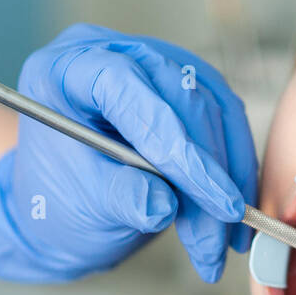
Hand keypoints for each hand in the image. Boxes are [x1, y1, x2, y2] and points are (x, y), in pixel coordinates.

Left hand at [0, 23, 257, 283]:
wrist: (68, 207)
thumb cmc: (59, 201)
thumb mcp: (80, 205)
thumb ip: (118, 199)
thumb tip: (162, 207)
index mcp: (66, 70)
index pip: (128, 89)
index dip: (176, 145)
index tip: (213, 200)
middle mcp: (114, 55)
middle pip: (181, 97)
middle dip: (208, 173)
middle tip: (218, 235)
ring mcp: (154, 67)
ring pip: (214, 110)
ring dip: (229, 178)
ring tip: (223, 240)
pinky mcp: (185, 88)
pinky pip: (226, 121)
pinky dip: (235, 170)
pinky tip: (233, 216)